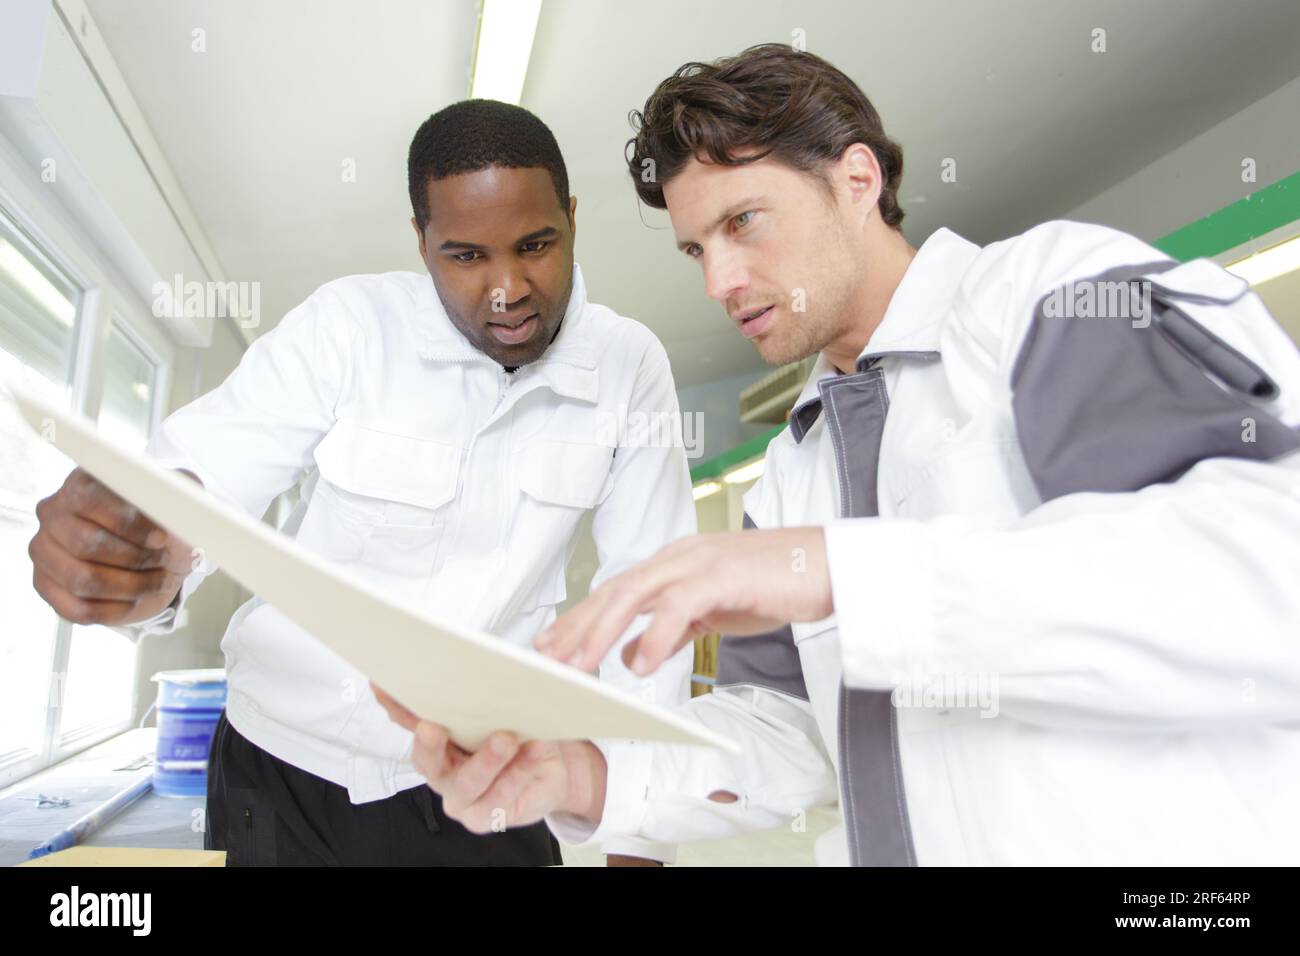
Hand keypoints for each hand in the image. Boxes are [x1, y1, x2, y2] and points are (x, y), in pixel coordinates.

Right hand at [29, 467, 196, 625]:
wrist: (158, 555)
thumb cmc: (162, 524)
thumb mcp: (176, 502)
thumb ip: (175, 496)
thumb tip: (178, 508)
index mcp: (81, 483)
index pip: (89, 499)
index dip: (128, 523)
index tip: (161, 538)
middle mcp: (54, 514)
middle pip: (86, 543)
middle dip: (135, 558)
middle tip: (162, 560)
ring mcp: (45, 551)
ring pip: (82, 580)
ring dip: (131, 586)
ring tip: (156, 581)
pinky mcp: (47, 586)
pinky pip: (79, 609)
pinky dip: (116, 609)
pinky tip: (136, 599)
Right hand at [372, 683, 607, 832]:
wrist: (555, 771)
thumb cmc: (525, 731)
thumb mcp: (516, 699)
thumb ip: (506, 678)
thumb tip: (519, 649)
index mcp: (438, 734)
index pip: (408, 717)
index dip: (392, 701)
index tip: (382, 682)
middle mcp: (442, 766)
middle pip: (425, 759)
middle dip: (427, 742)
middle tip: (433, 726)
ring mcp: (460, 794)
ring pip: (466, 782)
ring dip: (486, 760)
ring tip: (506, 739)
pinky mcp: (483, 815)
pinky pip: (498, 798)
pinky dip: (519, 772)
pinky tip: (536, 750)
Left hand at [534, 526, 832, 676]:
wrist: (828, 565)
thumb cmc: (775, 584)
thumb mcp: (713, 611)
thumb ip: (671, 629)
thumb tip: (630, 654)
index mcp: (673, 564)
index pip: (614, 592)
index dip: (578, 620)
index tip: (549, 648)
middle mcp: (677, 557)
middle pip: (612, 592)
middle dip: (576, 628)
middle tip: (547, 662)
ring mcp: (699, 563)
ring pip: (634, 594)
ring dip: (601, 632)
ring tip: (580, 668)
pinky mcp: (723, 576)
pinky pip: (679, 606)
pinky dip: (656, 636)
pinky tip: (640, 666)